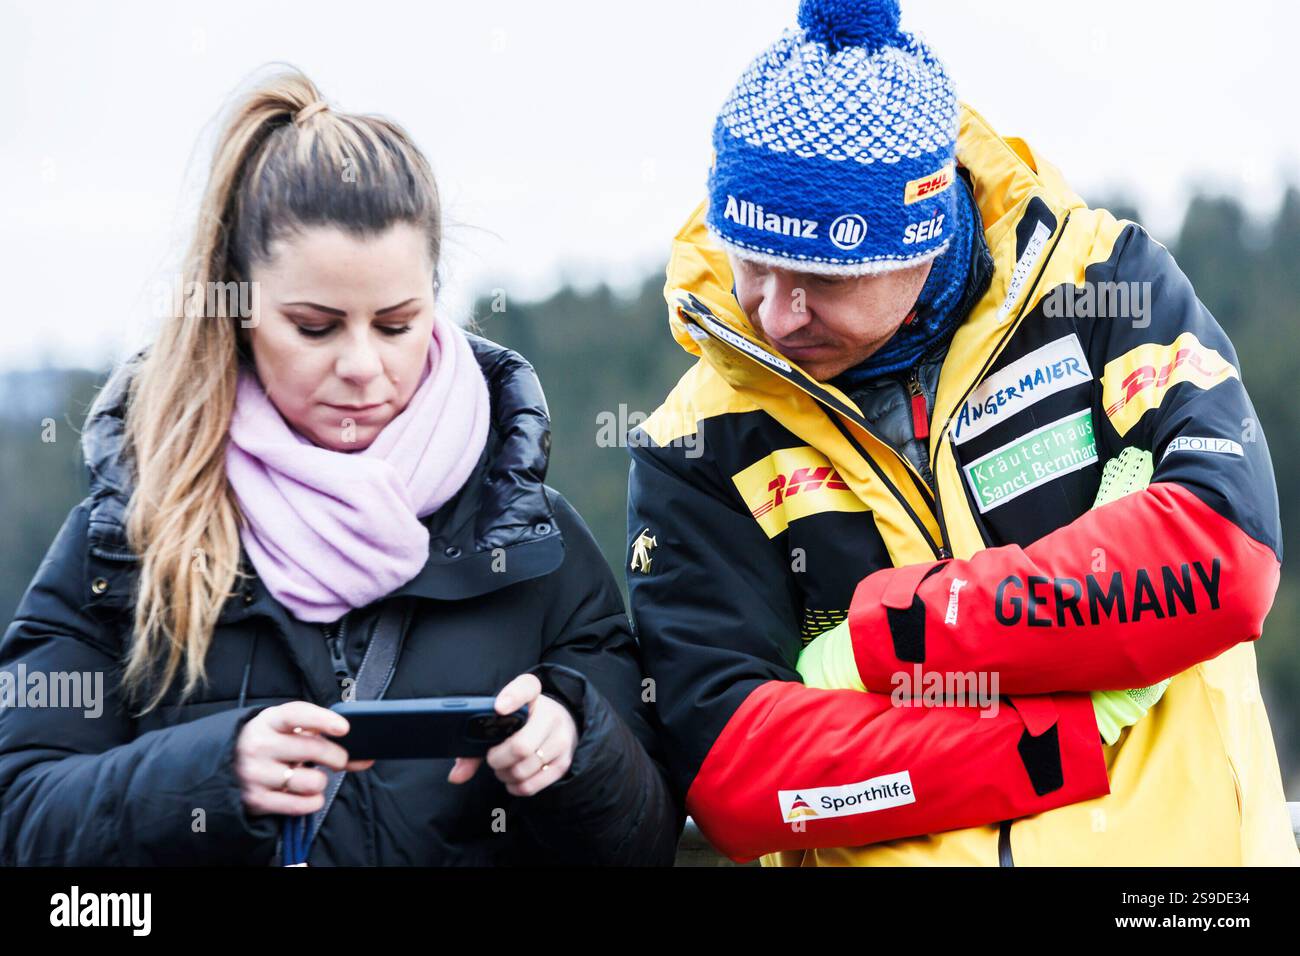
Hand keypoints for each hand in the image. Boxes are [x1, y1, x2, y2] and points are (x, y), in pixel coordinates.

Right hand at [234, 701, 373, 816]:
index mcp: (268, 721)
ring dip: (321, 782)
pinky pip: (301, 805)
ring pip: (312, 781)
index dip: (322, 720)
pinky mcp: (255, 800)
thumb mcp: (288, 731)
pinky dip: (313, 802)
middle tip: (339, 759)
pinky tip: (308, 794)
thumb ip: (323, 738)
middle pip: (313, 749)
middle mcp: (258, 745)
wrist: (224, 765)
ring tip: (311, 777)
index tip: (344, 728)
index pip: (296, 715)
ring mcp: (255, 774)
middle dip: (337, 756)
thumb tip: (366, 757)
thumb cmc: (270, 744)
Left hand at [447, 673, 577, 796]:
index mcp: (532, 695)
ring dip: (504, 774)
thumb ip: (474, 743)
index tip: (499, 708)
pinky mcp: (564, 762)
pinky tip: (513, 777)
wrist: (561, 723)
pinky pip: (531, 785)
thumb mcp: (504, 719)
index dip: (512, 697)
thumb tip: (455, 776)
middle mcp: (551, 715)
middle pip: (520, 746)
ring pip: (523, 769)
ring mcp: (561, 740)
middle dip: (497, 759)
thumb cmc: (523, 721)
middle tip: (492, 757)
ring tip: (503, 767)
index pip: (526, 687)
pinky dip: (515, 787)